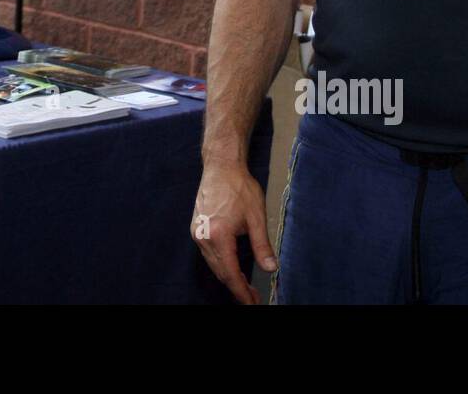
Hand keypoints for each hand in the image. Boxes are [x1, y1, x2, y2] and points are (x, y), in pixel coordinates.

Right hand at [192, 161, 276, 304]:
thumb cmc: (239, 187)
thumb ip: (262, 245)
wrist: (221, 166)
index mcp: (219, 236)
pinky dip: (220, 264)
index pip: (231, 273)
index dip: (242, 292)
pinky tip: (232, 266)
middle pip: (220, 272)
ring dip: (228, 276)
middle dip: (237, 287)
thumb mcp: (256, 217)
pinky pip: (208, 254)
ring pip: (213, 264)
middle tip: (253, 297)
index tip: (252, 302)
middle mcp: (203, 237)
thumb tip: (271, 268)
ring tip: (245, 285)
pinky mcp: (196, 227)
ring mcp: (197, 232)